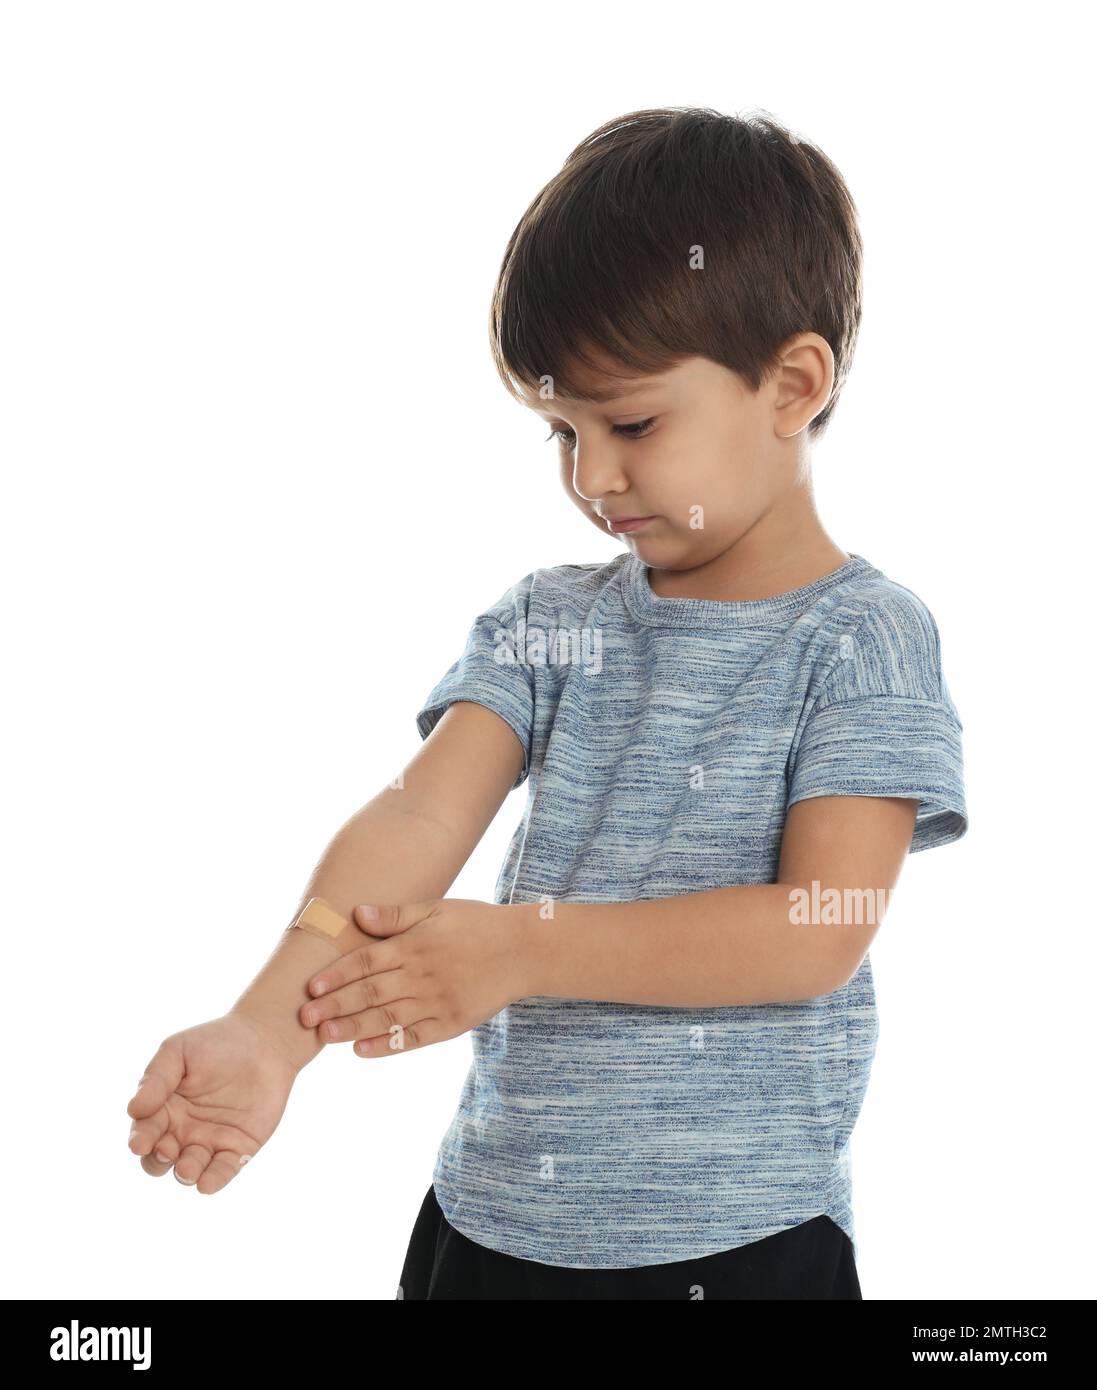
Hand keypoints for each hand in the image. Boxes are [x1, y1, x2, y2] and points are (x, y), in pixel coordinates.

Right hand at [126, 1013, 298, 1192]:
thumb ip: (156, 1079)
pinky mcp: (238, 1148)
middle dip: (157, 1161)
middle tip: (165, 1151)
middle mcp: (182, 1131)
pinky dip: (214, 1180)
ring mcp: (210, 1141)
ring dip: (185, 1174)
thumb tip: (132, 1110)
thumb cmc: (215, 1042)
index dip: (140, 1139)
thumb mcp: (178, 1051)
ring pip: (190, 1170)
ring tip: (187, 1170)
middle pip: (160, 1160)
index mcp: (163, 1109)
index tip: (140, 1143)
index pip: (145, 1131)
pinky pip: (222, 1171)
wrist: (264, 1041)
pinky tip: (207, 1183)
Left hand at [298, 898, 530, 1056]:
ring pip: (386, 1018)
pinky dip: (387, 1045)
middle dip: (334, 1005)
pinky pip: (413, 1038)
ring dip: (352, 1028)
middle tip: (303, 1017)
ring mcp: (436, 1002)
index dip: (337, 975)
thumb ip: (396, 915)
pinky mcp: (450, 1024)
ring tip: (324, 1036)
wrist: (523, 951)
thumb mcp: (437, 909)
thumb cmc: (477, 924)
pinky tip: (362, 1051)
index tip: (311, 987)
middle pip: (370, 992)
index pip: (366, 961)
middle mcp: (421, 975)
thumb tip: (357, 913)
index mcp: (414, 945)